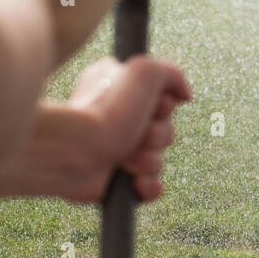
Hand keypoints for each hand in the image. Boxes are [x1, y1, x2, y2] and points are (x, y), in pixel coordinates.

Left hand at [64, 55, 192, 203]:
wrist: (74, 151)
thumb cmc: (105, 108)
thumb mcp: (147, 71)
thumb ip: (173, 75)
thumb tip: (185, 96)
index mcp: (121, 90)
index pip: (164, 99)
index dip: (165, 105)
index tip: (155, 105)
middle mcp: (119, 119)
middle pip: (166, 131)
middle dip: (158, 135)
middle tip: (137, 132)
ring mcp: (116, 151)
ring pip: (158, 160)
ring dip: (148, 161)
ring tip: (125, 158)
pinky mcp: (114, 182)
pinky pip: (149, 186)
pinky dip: (148, 186)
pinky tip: (137, 182)